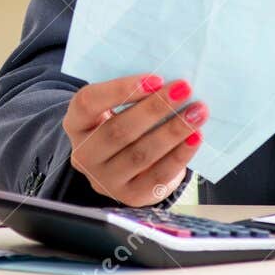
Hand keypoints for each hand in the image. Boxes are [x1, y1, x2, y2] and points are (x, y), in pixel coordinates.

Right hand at [64, 73, 207, 206]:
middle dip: (155, 108)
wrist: (127, 165)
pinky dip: (179, 155)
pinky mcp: (129, 196)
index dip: (120, 89)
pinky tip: (195, 137)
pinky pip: (157, 176)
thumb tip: (169, 82)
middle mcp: (84, 155)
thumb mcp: (118, 107)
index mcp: (77, 124)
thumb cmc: (126, 122)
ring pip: (140, 154)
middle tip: (184, 89)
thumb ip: (135, 94)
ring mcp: (104, 180)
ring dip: (173, 131)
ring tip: (198, 112)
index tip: (156, 78)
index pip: (88, 103)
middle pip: (118, 131)